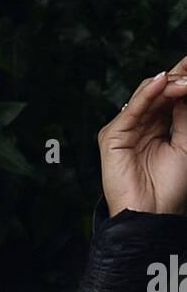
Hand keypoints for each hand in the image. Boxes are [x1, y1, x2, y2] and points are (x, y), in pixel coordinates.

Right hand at [98, 55, 186, 216]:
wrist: (153, 214)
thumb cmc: (170, 187)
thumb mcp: (186, 143)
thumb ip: (185, 114)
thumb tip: (185, 84)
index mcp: (159, 127)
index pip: (170, 96)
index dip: (183, 79)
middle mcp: (141, 125)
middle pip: (158, 91)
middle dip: (178, 78)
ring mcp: (126, 130)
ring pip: (145, 95)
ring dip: (167, 85)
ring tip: (184, 82)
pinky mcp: (112, 137)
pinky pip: (131, 110)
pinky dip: (147, 94)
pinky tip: (162, 82)